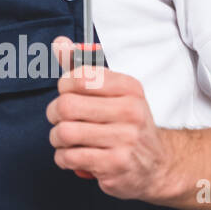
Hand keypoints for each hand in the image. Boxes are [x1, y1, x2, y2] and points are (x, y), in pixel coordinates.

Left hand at [45, 36, 176, 200]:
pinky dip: (63, 158)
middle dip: (53, 113)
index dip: (64, 86)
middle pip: (67, 106)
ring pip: (64, 133)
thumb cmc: (127, 125)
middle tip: (59, 118)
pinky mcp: (116, 165)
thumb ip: (83, 70)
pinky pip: (70, 157)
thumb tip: (60, 43)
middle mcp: (130, 112)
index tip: (67, 93)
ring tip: (65, 140)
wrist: (157, 165)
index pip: (80, 77)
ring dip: (56, 138)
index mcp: (129, 89)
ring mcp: (125, 140)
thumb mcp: (113, 93)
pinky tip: (73, 156)